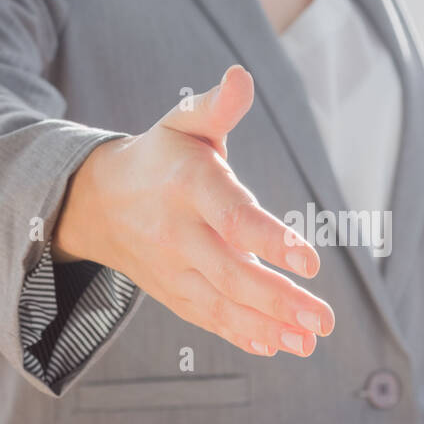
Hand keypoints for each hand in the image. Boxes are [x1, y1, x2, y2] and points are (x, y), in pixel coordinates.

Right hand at [53, 65, 333, 356]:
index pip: (233, 217)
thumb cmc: (163, 156)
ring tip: (309, 340)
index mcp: (188, 185)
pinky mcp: (172, 291)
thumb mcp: (186, 123)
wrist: (99, 201)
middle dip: (280, 299)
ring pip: (221, 303)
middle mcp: (177, 232)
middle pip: (230, 272)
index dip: (271, 240)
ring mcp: (172, 267)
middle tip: (324, 319)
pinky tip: (276, 345)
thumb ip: (217, 107)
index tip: (311, 262)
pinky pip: (207, 318)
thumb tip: (241, 78)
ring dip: (268, 326)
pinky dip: (241, 334)